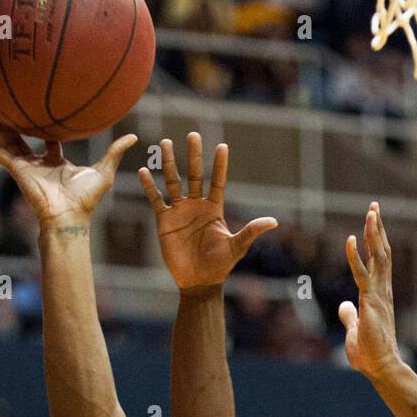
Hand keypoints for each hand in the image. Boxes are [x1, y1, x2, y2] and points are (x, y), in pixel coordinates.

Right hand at [0, 117, 135, 224]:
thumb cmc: (86, 199)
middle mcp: (40, 165)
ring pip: (9, 143)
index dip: (49, 130)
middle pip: (26, 141)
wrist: (69, 215)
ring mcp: (26, 167)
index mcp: (57, 164)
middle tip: (12, 109)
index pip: (50, 143)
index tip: (46, 115)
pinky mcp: (16, 170)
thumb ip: (115, 153)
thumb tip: (133, 137)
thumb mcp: (103, 170)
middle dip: (18, 127)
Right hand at [139, 132, 275, 290]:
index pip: (217, 181)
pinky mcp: (165, 221)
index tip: (222, 146)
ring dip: (168, 163)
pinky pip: (156, 200)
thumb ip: (251, 231)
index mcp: (214, 209)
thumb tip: (273, 222)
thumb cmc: (220, 265)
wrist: (198, 282)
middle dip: (193, 155)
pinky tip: (143, 171)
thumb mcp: (236, 247)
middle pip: (194, 175)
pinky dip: (149, 187)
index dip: (220, 165)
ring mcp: (179, 211)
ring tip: (164, 142)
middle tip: (192, 134)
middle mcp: (196, 205)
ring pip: (173, 181)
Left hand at [339, 202, 401, 377]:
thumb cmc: (370, 354)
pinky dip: (355, 256)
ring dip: (373, 234)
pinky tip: (350, 239)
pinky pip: (361, 274)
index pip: (379, 261)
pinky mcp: (370, 303)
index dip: (376, 239)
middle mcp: (382, 290)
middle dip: (377, 228)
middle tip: (374, 206)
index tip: (373, 220)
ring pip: (378, 258)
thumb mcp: (355, 330)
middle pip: (382, 253)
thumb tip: (344, 306)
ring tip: (371, 212)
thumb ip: (350, 316)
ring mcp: (378, 295)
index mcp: (379, 294)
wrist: (380, 368)